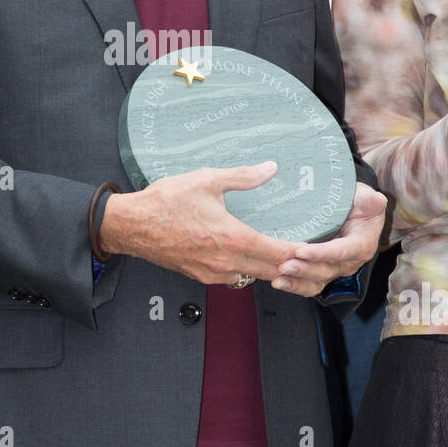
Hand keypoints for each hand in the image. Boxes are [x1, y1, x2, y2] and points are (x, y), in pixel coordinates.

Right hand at [101, 161, 311, 285]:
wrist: (131, 225)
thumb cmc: (164, 203)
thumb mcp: (206, 180)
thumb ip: (243, 177)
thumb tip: (270, 168)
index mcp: (232, 239)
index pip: (279, 254)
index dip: (302, 254)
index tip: (316, 248)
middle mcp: (226, 263)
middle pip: (272, 272)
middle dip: (292, 266)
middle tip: (309, 256)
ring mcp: (212, 273)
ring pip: (253, 277)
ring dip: (271, 269)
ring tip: (285, 256)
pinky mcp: (200, 277)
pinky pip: (234, 277)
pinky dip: (248, 270)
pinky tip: (251, 255)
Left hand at [270, 181, 387, 295]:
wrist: (353, 212)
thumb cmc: (358, 203)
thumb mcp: (366, 198)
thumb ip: (370, 201)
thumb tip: (377, 199)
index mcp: (361, 245)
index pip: (341, 251)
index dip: (322, 253)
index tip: (302, 250)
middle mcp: (349, 262)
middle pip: (326, 270)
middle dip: (304, 269)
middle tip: (284, 264)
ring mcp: (335, 270)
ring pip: (317, 281)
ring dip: (297, 281)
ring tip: (278, 277)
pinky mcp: (323, 273)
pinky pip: (310, 285)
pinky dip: (294, 286)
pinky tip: (278, 282)